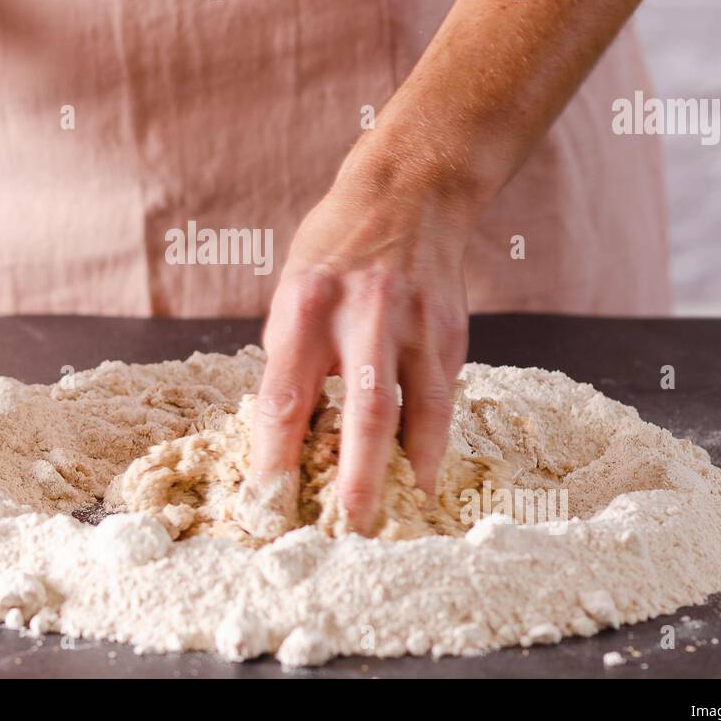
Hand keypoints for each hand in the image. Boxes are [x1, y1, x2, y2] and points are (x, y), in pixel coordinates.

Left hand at [251, 147, 472, 534]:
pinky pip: (442, 400)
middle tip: (348, 528)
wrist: (411, 192)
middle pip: (364, 412)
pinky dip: (433, 443)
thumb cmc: (336, 248)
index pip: (286, 397)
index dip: (275, 456)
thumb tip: (286, 433)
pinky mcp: (452, 332)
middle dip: (357, 479)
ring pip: (418, 413)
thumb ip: (292, 356)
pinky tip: (423, 474)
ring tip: (396, 514)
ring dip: (407, 472)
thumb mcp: (293, 289)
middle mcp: (364, 315)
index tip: (268, 502)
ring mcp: (416, 324)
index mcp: (307, 305)